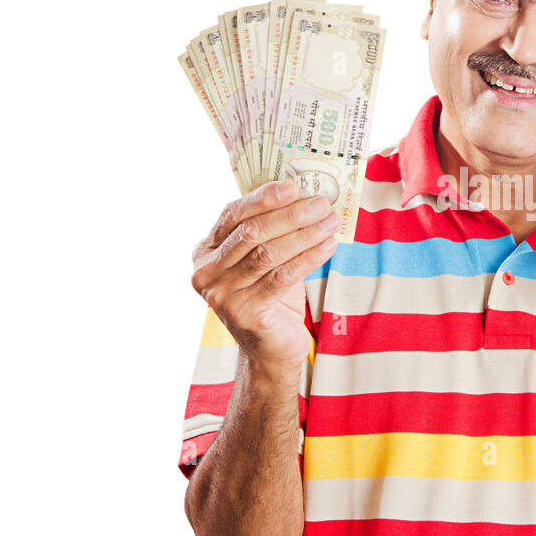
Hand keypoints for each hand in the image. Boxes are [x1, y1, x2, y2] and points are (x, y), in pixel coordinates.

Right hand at [191, 180, 340, 370]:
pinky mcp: (244, 312)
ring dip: (304, 234)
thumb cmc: (269, 297)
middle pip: (252, 232)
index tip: (294, 186)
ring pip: (268, 253)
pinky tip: (328, 246)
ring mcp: (221, 294)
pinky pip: (282, 277)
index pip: (232, 214)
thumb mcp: (262, 260)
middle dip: (291, 215)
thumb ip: (269, 231)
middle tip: (322, 204)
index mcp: (205, 251)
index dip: (263, 197)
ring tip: (331, 223)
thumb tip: (305, 195)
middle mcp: (206, 272)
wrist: (269, 349)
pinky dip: (309, 258)